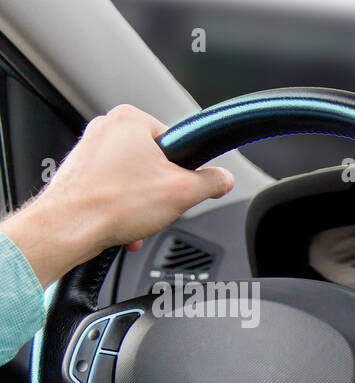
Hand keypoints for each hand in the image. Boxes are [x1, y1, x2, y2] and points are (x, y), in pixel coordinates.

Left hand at [0, 105, 232, 285]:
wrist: (68, 228)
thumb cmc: (112, 204)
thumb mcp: (182, 192)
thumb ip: (211, 182)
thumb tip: (223, 179)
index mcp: (130, 119)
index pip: (176, 141)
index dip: (185, 169)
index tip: (182, 186)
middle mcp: (106, 128)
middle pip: (154, 162)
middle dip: (160, 190)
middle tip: (159, 206)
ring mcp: (89, 149)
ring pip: (133, 178)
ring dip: (141, 203)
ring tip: (137, 218)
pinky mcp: (79, 172)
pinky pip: (113, 189)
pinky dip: (121, 207)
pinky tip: (122, 223)